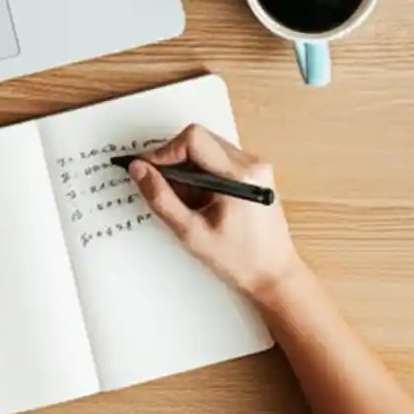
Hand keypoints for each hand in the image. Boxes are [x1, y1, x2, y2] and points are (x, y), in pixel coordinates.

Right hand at [129, 124, 301, 301]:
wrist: (274, 275)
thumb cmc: (240, 260)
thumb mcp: (192, 233)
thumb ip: (162, 199)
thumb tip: (139, 171)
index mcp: (240, 175)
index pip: (194, 139)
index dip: (164, 152)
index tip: (147, 170)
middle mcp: (252, 163)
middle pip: (200, 139)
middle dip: (174, 160)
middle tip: (161, 187)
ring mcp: (255, 167)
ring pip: (207, 147)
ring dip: (186, 167)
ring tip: (184, 200)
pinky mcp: (254, 173)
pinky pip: (218, 159)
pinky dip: (200, 173)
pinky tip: (199, 200)